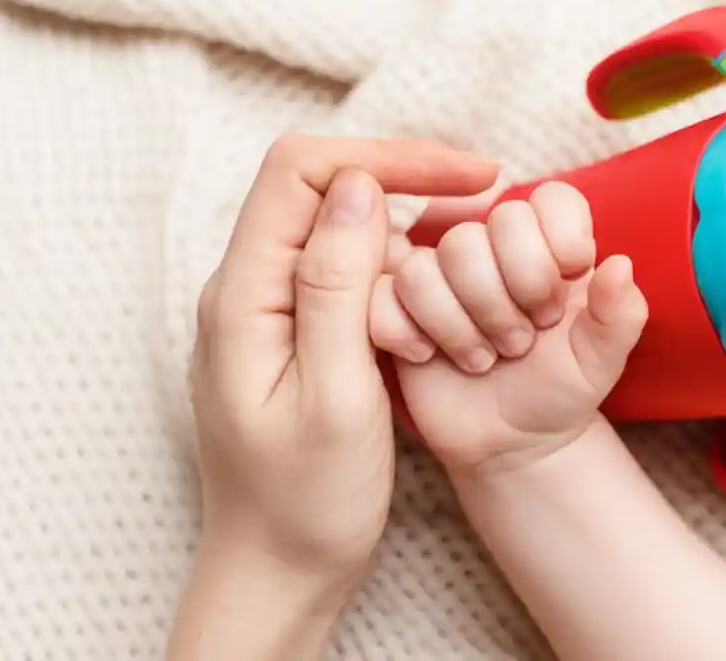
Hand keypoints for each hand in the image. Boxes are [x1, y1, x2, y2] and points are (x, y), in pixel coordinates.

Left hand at [168, 135, 496, 660]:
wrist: (277, 569)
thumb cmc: (304, 501)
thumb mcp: (335, 397)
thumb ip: (338, 289)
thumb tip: (357, 189)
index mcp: (242, 297)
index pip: (303, 172)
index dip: (390, 156)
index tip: (470, 175)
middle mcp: (245, 289)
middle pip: (319, 185)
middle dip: (403, 172)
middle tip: (483, 187)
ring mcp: (266, 309)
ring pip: (334, 223)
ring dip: (403, 215)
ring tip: (472, 233)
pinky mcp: (290, 331)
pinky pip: (340, 266)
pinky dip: (393, 256)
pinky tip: (439, 275)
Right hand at [371, 182, 648, 474]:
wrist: (514, 442)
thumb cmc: (561, 388)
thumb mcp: (603, 359)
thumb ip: (621, 314)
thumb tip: (620, 265)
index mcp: (547, 242)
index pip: (548, 198)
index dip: (558, 242)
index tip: (567, 288)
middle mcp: (489, 247)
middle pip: (473, 234)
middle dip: (504, 302)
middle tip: (523, 341)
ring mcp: (436, 274)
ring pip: (425, 268)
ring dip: (462, 328)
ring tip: (486, 358)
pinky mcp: (392, 306)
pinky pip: (381, 299)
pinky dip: (412, 337)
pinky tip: (434, 358)